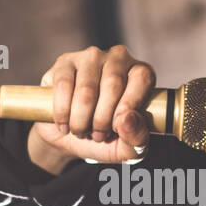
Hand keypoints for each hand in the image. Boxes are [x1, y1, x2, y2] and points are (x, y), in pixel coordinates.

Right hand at [26, 45, 156, 172]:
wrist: (70, 136)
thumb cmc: (105, 138)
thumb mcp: (127, 148)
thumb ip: (137, 139)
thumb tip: (127, 120)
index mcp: (141, 74)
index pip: (142, 79)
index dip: (130, 105)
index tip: (117, 128)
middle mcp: (118, 58)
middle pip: (113, 85)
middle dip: (102, 120)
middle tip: (97, 135)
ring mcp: (90, 57)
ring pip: (87, 90)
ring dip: (81, 120)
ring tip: (81, 131)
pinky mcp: (65, 62)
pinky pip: (64, 86)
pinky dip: (63, 112)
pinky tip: (64, 124)